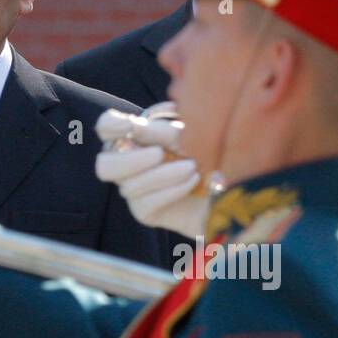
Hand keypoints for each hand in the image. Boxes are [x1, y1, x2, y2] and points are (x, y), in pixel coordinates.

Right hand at [95, 104, 207, 237]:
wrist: (232, 187)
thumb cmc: (210, 152)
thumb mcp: (188, 135)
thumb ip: (160, 131)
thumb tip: (133, 127)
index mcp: (134, 136)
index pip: (106, 127)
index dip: (110, 125)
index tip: (129, 125)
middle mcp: (128, 164)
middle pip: (105, 166)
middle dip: (132, 161)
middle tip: (159, 154)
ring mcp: (135, 190)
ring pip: (130, 186)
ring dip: (163, 174)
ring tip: (193, 167)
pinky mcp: (146, 212)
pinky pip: (146, 203)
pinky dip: (171, 190)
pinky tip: (193, 182)